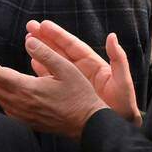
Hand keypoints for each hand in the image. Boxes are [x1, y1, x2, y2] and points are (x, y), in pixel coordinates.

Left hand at [0, 36, 109, 139]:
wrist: (86, 123)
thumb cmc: (79, 95)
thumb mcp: (66, 68)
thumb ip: (46, 54)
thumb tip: (28, 42)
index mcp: (27, 88)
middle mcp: (19, 103)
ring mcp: (20, 114)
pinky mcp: (24, 121)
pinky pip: (3, 106)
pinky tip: (1, 87)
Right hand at [26, 20, 141, 125]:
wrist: (114, 126)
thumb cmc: (123, 105)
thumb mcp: (122, 82)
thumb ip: (118, 59)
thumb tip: (112, 37)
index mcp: (93, 64)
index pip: (72, 45)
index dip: (58, 35)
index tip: (44, 25)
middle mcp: (81, 70)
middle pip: (59, 50)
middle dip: (45, 38)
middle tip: (30, 27)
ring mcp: (73, 81)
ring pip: (54, 62)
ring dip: (41, 51)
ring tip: (27, 40)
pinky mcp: (66, 93)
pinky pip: (51, 78)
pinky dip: (42, 70)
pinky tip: (32, 62)